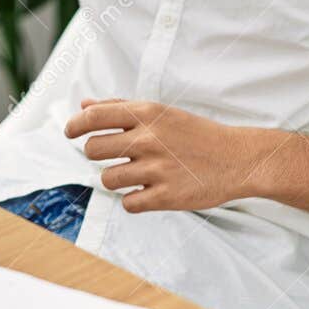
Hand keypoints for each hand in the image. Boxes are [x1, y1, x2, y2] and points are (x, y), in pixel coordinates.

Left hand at [64, 98, 277, 213]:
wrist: (238, 159)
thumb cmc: (195, 134)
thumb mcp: (161, 112)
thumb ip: (120, 107)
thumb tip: (84, 105)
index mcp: (146, 114)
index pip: (92, 116)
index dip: (74, 125)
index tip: (70, 132)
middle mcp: (149, 139)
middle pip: (93, 150)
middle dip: (97, 154)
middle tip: (115, 156)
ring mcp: (157, 169)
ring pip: (107, 179)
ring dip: (116, 179)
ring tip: (135, 175)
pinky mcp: (167, 197)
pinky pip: (128, 203)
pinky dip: (134, 200)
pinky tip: (148, 192)